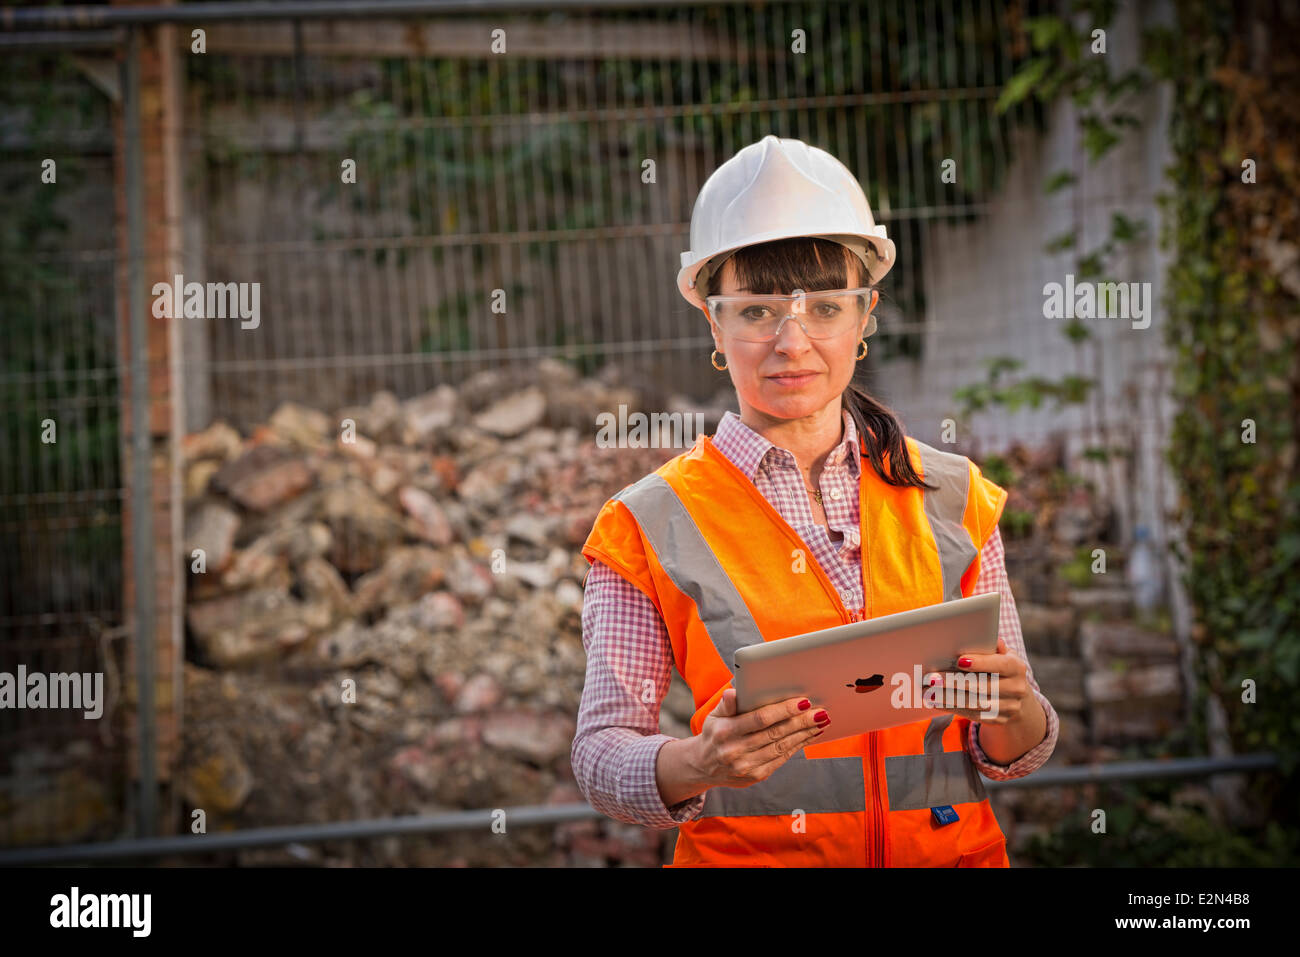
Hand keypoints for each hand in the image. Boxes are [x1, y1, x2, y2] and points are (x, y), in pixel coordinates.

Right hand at [689, 689, 829, 789]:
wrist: (704, 766)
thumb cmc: (714, 733)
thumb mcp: (714, 715)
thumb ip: (727, 704)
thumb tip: (734, 692)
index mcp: (725, 731)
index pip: (760, 719)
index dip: (784, 710)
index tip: (803, 701)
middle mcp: (735, 751)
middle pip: (775, 734)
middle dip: (801, 722)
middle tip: (821, 711)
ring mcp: (746, 766)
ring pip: (782, 747)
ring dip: (805, 734)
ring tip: (821, 722)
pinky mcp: (756, 776)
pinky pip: (781, 759)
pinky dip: (797, 746)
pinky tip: (809, 736)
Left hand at [927, 637, 1030, 725]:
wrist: (1019, 700)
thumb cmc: (1002, 669)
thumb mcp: (1003, 655)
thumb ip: (993, 646)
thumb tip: (984, 635)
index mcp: (1017, 668)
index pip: (999, 665)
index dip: (980, 663)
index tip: (959, 660)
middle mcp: (1016, 689)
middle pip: (982, 686)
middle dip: (955, 681)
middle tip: (932, 677)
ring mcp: (1009, 707)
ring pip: (974, 702)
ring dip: (948, 697)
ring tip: (928, 690)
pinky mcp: (998, 720)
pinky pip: (972, 714)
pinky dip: (951, 707)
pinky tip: (935, 700)